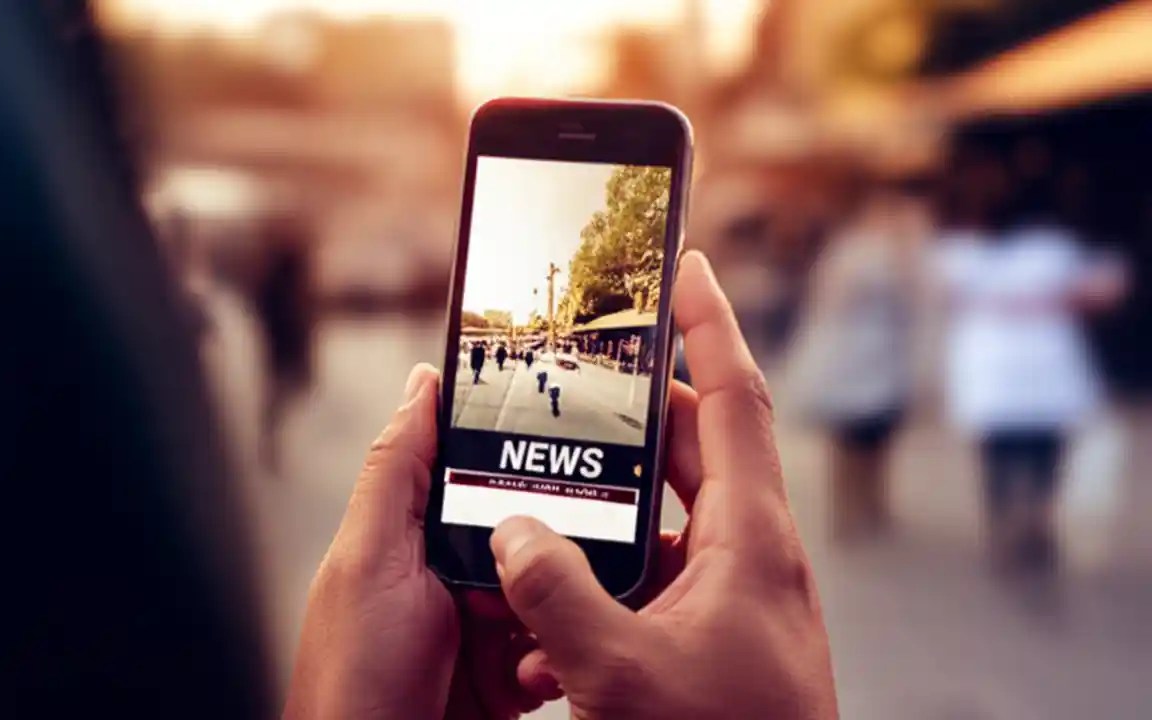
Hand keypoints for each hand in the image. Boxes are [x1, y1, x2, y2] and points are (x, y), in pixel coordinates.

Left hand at [286, 365, 543, 718]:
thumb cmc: (349, 682)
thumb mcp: (369, 561)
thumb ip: (395, 473)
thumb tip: (421, 386)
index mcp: (416, 533)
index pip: (477, 466)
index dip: (519, 445)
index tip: (570, 422)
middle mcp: (454, 572)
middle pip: (533, 525)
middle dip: (555, 540)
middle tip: (560, 555)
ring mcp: (486, 627)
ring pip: (558, 588)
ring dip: (562, 606)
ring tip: (538, 628)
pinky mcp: (512, 674)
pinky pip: (561, 646)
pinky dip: (561, 658)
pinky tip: (544, 668)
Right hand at [495, 251, 837, 718]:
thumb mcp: (622, 675)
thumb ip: (556, 594)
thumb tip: (514, 533)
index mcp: (751, 541)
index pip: (735, 398)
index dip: (710, 323)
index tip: (685, 262)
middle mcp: (749, 559)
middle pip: (690, 452)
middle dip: (630, 417)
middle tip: (578, 383)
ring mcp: (732, 603)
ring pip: (663, 524)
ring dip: (604, 516)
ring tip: (541, 509)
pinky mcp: (711, 643)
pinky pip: (654, 587)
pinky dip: (605, 585)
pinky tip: (548, 626)